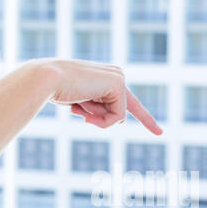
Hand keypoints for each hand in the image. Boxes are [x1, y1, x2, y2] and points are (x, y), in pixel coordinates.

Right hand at [36, 58, 163, 134]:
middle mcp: (117, 75)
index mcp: (108, 77)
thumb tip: (111, 119)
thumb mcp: (78, 103)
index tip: (159, 132)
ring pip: (117, 117)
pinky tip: (82, 104)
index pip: (129, 103)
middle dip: (101, 120)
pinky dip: (99, 118)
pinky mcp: (118, 84)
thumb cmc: (56, 90)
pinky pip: (116, 116)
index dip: (145, 118)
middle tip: (89, 109)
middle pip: (119, 115)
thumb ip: (93, 109)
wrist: (46, 79)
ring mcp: (119, 78)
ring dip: (95, 116)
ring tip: (77, 102)